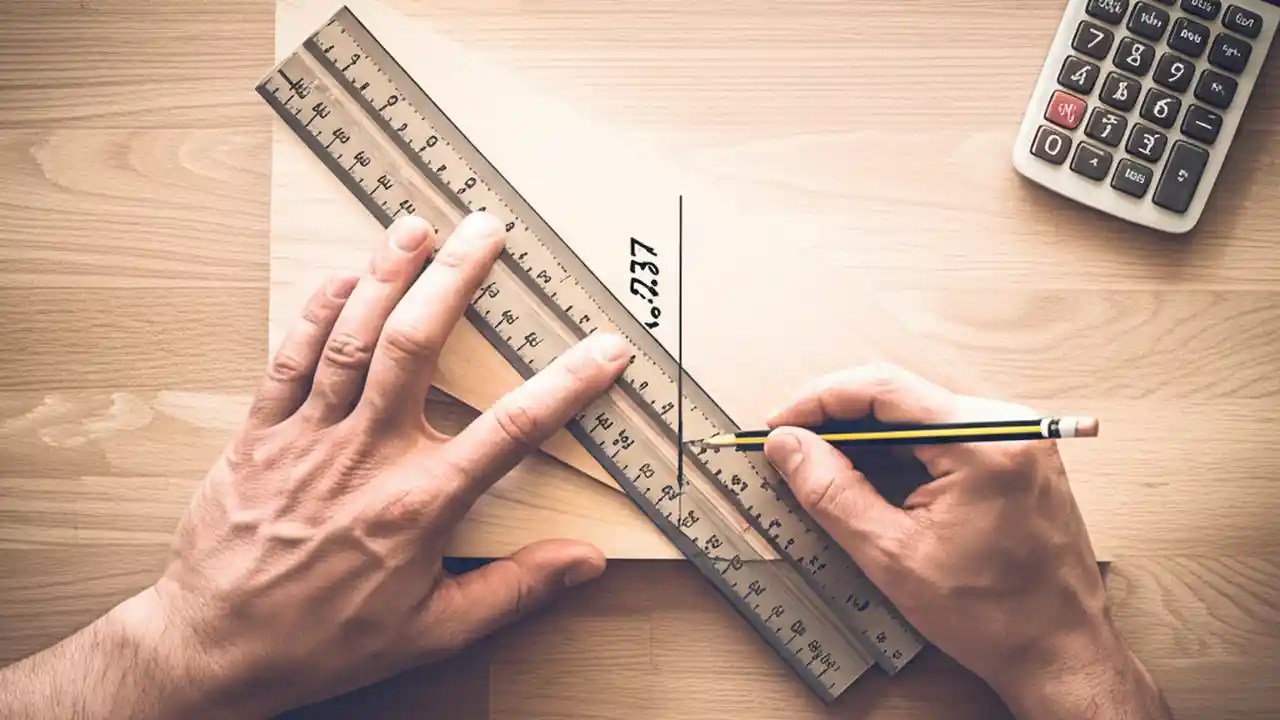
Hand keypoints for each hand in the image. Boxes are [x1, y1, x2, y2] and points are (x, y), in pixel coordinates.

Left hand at [110, 213, 632, 716]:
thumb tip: (585, 562)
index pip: (512, 428)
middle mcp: (366, 455)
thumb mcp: (435, 631)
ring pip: (351, 337)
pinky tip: (342, 276)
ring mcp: (308, 438)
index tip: (605, 348)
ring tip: (415, 226)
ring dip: (385, 274)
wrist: (219, 649)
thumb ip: (514, 589)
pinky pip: (290, 358)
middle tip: (486, 229)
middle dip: (456, 278)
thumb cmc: (328, 640)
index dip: (567, 382)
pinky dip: (316, 311)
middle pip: (416, 345)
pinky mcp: (259, 434)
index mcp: (420, 503)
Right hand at [763, 364, 1169, 718]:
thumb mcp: (893, 557)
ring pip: (917, 416)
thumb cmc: (993, 616)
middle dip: (838, 420)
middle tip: (790, 449)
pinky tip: (872, 482)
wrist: (1061, 651)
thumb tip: (787, 445)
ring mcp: (1017, 436)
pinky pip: (942, 435)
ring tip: (825, 471)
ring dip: (867, 439)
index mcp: (984, 442)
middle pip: (900, 397)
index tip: (779, 422)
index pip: (884, 389)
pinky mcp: (1016, 454)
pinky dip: (900, 453)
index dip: (820, 399)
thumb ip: (832, 492)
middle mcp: (1008, 425)